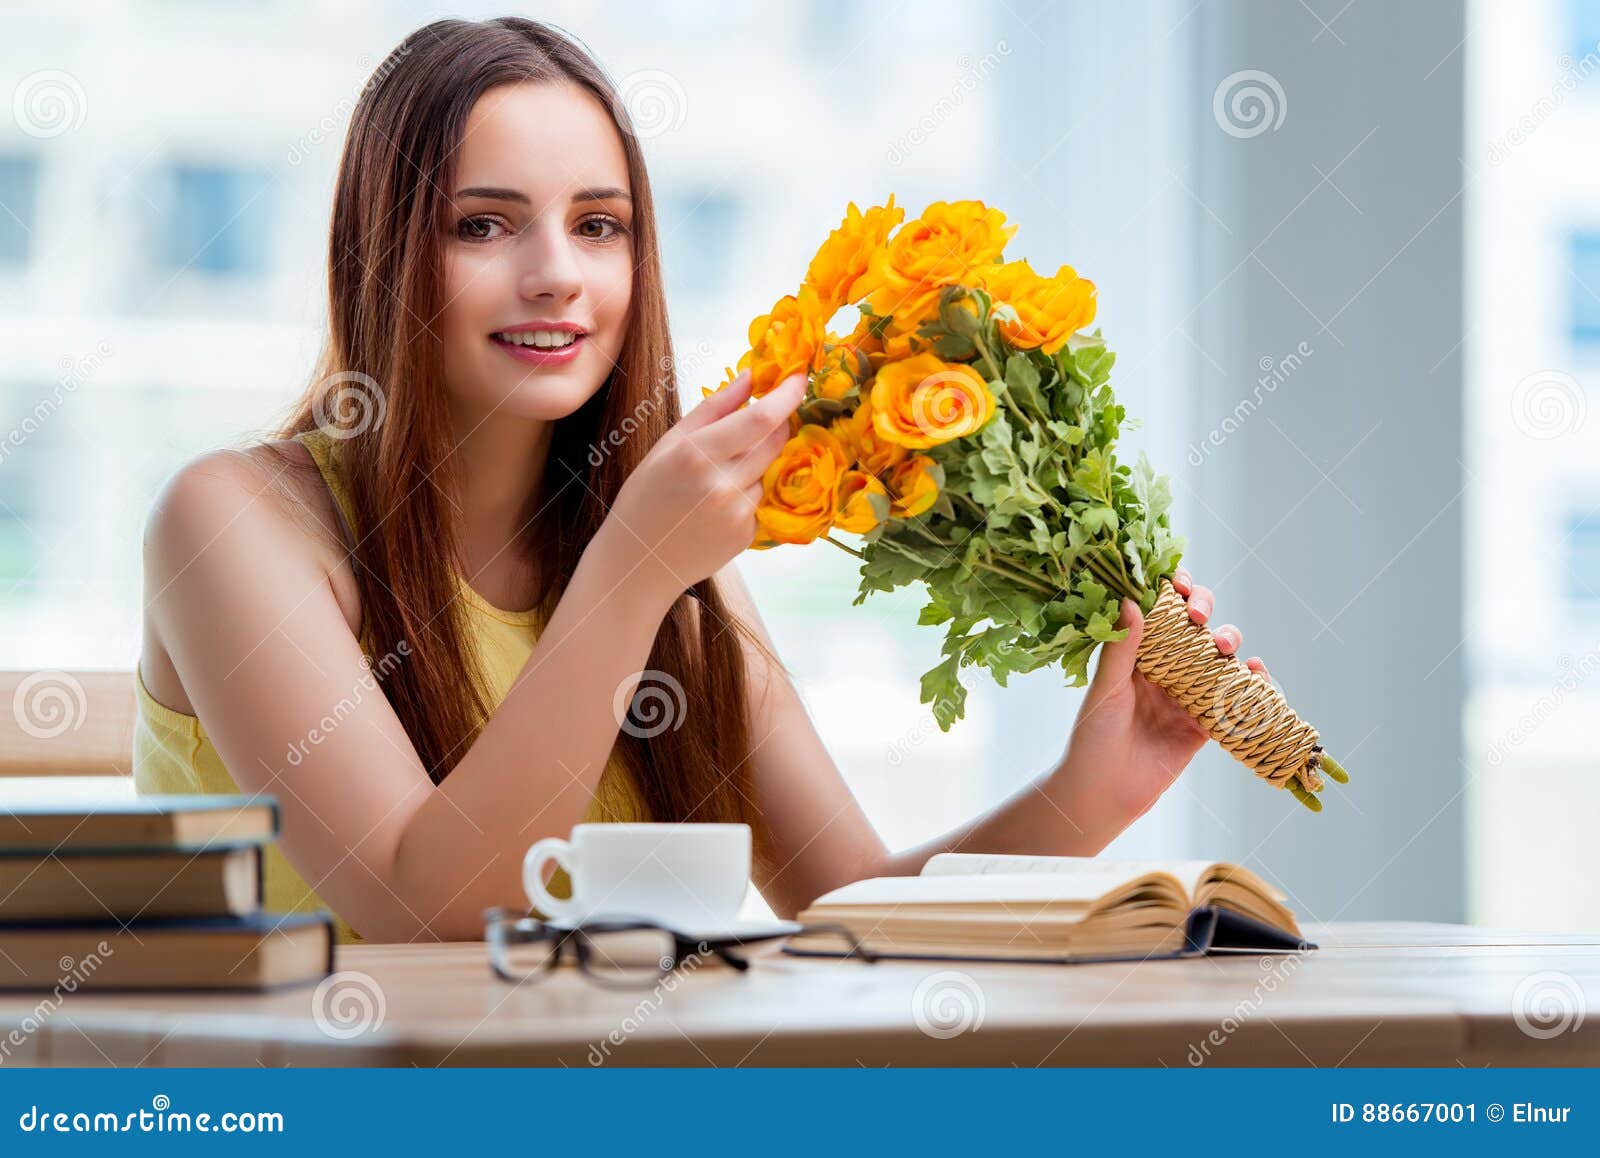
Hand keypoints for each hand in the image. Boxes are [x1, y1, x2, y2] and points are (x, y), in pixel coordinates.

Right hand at [602, 368, 803, 602]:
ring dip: (755, 463)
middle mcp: (722, 485)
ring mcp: (738, 513)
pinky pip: (762, 498)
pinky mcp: (748, 534)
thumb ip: (713, 408)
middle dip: (775, 423)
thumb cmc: (647, 497)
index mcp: (696, 455)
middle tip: (755, 422)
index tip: (800, 376)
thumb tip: (751, 377)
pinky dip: (748, 492)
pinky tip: (716, 506)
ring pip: (769, 470)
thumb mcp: (668, 444)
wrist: (639, 562)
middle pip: (776, 440)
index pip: (760, 418)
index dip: (787, 394)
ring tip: (714, 480)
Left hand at [1051, 567, 1268, 841]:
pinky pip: (1235, 697)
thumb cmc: (1093, 737)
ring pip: (1218, 656)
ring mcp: (1187, 694)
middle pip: (1193, 625)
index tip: (1178, 584)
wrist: (1104, 792)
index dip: (1172, 591)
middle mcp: (1164, 668)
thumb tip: (1132, 600)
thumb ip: (1122, 647)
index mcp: (1136, 653)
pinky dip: (1253, 682)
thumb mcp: (1105, 688)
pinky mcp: (1205, 723)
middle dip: (1203, 610)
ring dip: (1229, 642)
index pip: (1158, 610)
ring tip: (1225, 648)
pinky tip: (1257, 672)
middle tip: (1198, 617)